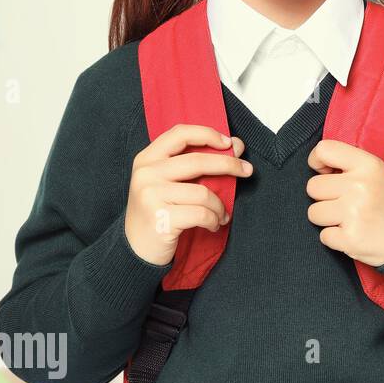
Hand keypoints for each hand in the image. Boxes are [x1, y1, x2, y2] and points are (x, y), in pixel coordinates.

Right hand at [125, 125, 251, 265]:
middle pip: (198, 161)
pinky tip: (213, 225)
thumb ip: (197, 163)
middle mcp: (146, 173)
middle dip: (229, 164)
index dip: (207, 134)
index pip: (180, 134)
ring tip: (221, 214)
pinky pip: (202, 214)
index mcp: (147, 159)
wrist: (135, 249)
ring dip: (220, 206)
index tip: (229, 143)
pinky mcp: (160, 218)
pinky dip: (214, 220)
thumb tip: (236, 145)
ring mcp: (151, 196)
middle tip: (248, 170)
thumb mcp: (169, 183)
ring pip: (203, 193)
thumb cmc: (160, 211)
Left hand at [305, 139, 383, 266]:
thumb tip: (317, 167)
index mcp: (368, 165)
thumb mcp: (376, 172)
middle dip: (324, 197)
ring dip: (328, 219)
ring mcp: (354, 213)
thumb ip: (349, 164)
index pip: (324, 150)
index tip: (326, 173)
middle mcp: (360, 186)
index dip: (317, 161)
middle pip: (313, 187)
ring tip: (350, 219)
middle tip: (346, 203)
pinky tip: (353, 234)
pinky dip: (336, 239)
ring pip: (314, 213)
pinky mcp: (351, 239)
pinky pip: (324, 236)